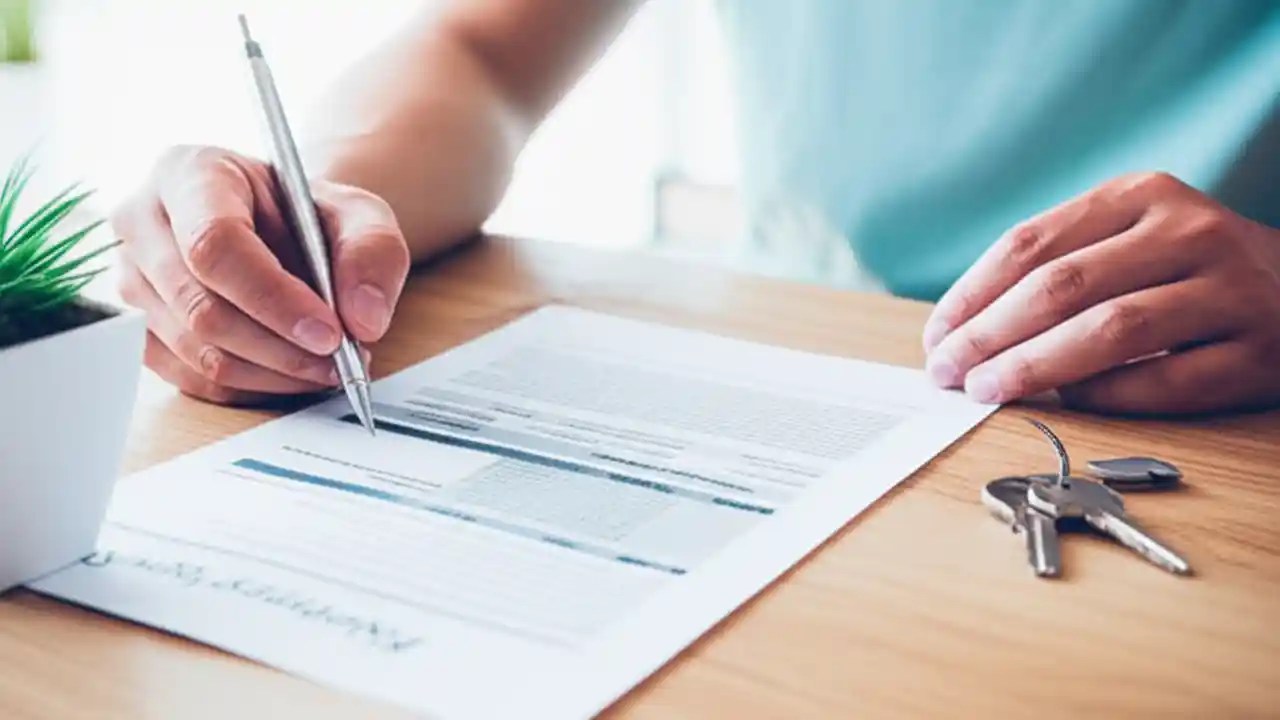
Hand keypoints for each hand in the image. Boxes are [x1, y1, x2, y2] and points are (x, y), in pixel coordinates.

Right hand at [113, 146, 409, 405]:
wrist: (283, 232)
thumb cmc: (311, 216)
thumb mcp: (361, 214)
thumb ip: (374, 253)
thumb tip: (364, 319)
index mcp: (189, 173)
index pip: (214, 244)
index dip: (273, 298)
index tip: (330, 332)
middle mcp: (142, 223)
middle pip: (200, 306)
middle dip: (281, 346)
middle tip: (341, 359)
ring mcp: (132, 281)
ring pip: (197, 351)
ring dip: (273, 372)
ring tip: (328, 366)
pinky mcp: (139, 331)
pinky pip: (193, 379)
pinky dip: (253, 387)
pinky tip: (293, 373)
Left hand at [922, 172, 1279, 414]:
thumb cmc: (1191, 271)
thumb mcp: (1130, 241)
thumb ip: (1060, 270)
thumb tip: (964, 332)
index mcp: (1142, 196)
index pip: (1032, 243)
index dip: (972, 294)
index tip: (936, 336)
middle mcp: (1188, 232)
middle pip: (1063, 285)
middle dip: (989, 335)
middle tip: (947, 372)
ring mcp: (1229, 289)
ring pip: (1112, 329)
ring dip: (1036, 366)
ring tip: (987, 390)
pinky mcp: (1256, 350)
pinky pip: (1165, 380)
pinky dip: (1104, 395)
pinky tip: (1063, 405)